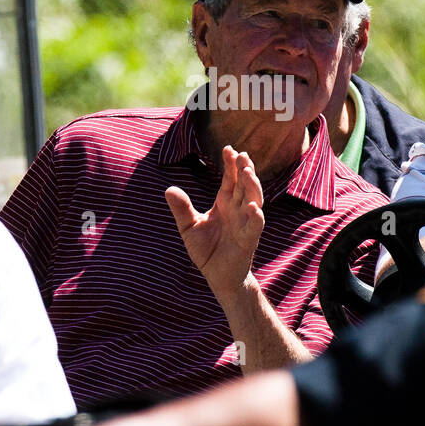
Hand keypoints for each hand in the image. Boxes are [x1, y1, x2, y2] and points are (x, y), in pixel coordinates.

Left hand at [165, 146, 264, 295]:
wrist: (217, 276)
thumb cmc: (207, 249)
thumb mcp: (189, 227)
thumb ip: (182, 209)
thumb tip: (169, 189)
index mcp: (225, 203)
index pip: (231, 179)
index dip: (230, 164)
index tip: (228, 148)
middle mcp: (238, 209)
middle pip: (245, 185)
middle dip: (245, 169)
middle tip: (242, 155)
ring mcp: (245, 223)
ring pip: (254, 200)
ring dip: (253, 186)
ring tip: (247, 172)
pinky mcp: (248, 239)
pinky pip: (254, 226)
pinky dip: (256, 216)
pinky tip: (253, 207)